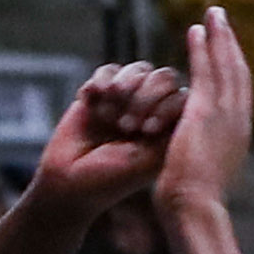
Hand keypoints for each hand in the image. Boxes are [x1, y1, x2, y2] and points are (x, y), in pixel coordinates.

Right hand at [32, 61, 182, 221]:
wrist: (67, 184)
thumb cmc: (110, 179)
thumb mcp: (150, 157)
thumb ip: (172, 127)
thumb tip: (187, 95)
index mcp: (168, 127)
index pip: (181, 97)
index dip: (165, 106)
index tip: (146, 131)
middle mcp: (150, 109)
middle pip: (163, 77)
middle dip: (145, 97)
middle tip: (125, 126)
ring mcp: (125, 99)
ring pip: (137, 69)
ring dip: (124, 87)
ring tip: (107, 115)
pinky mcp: (99, 92)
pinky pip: (107, 71)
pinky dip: (100, 82)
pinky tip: (90, 99)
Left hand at [152, 9, 253, 218]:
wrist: (195, 210)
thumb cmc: (193, 205)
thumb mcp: (204, 177)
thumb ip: (205, 159)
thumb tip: (197, 159)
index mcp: (238, 137)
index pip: (238, 95)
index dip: (233, 69)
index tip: (227, 51)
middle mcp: (239, 121)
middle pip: (239, 72)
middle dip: (231, 44)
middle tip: (223, 19)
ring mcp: (226, 114)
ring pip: (226, 65)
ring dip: (220, 37)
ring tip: (212, 14)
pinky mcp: (207, 111)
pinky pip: (206, 70)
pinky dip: (203, 48)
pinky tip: (195, 29)